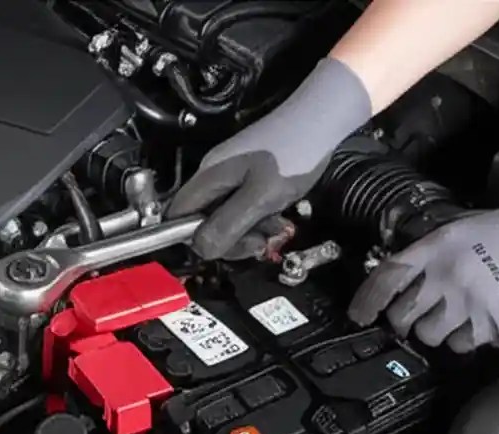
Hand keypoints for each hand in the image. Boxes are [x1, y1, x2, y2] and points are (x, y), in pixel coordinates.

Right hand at [168, 58, 370, 258]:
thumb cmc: (292, 157)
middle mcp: (214, 176)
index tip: (226, 248)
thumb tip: (201, 250)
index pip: (177, 216)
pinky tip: (281, 218)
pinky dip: (261, 218)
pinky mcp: (251, 175)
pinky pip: (245, 207)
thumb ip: (228, 224)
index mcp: (208, 177)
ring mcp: (233, 174)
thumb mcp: (260, 197)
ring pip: (227, 217)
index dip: (193, 238)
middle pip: (203, 221)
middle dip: (231, 239)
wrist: (322, 119)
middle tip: (260, 243)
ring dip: (251, 231)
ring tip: (278, 229)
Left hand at [348, 170, 498, 351]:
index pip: (388, 276)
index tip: (359, 315)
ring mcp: (468, 303)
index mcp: (439, 246)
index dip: (367, 299)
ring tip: (451, 319)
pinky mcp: (490, 325)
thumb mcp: (467, 228)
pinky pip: (459, 344)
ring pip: (429, 335)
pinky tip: (475, 324)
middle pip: (402, 314)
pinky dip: (461, 340)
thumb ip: (435, 250)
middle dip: (402, 321)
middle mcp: (447, 275)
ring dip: (434, 332)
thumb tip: (407, 274)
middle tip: (411, 319)